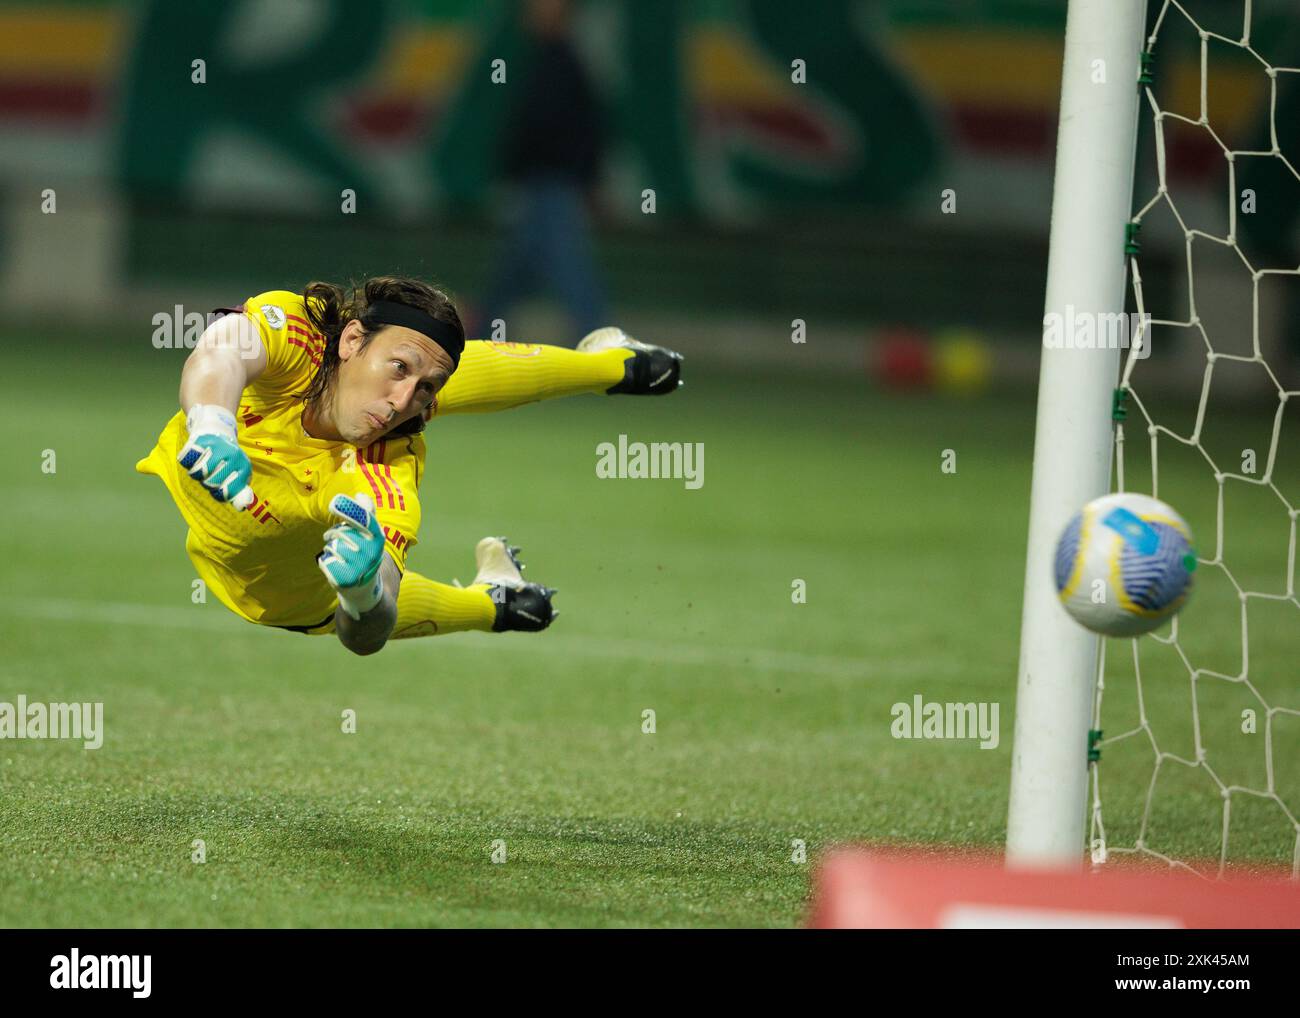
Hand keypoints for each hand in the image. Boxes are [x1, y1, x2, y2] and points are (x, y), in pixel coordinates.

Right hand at [177, 404, 253, 508]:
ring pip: (198, 473)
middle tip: (210, 475)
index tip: (217, 490)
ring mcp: (217, 447)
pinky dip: (188, 461)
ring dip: (197, 473)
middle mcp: (233, 456)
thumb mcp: (237, 472)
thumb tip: (242, 507)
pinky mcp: (202, 440)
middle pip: (211, 483)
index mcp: (244, 466)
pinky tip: (196, 457)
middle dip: (207, 483)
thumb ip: (238, 490)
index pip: (229, 490)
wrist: (217, 429)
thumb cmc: (227, 458)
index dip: (220, 494)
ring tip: (203, 466)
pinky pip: (188, 460)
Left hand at [317, 492, 385, 619]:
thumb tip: (360, 495)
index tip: (332, 504)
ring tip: (338, 554)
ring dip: (330, 548)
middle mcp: (370, 554)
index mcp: (379, 540)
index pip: (364, 520)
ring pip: (331, 547)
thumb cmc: (367, 555)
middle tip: (334, 537)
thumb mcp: (372, 535)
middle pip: (341, 533)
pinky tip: (335, 567)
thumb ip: (367, 514)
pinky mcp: (342, 580)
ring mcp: (357, 568)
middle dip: (335, 533)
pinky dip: (326, 562)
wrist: (366, 590)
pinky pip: (324, 562)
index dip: (347, 509)